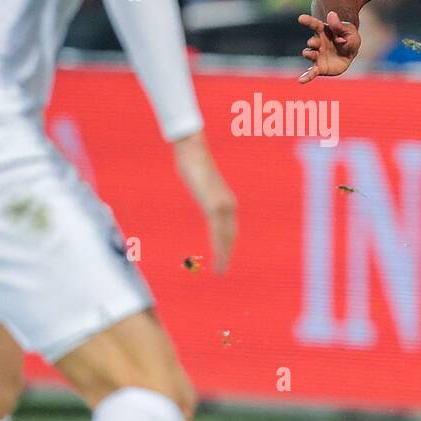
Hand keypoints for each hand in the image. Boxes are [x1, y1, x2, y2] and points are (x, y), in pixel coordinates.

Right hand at [172, 131, 236, 271]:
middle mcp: (228, 204)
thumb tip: (194, 182)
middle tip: (222, 270)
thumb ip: (200, 188)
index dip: (226, 243)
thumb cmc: (191, 161)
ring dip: (224, 256)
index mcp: (224, 199)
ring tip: (220, 271)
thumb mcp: (197, 179)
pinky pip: (218, 233)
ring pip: (226, 237)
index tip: (224, 255)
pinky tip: (218, 260)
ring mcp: (223, 206)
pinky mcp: (215, 207)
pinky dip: (219, 250)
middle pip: (230, 234)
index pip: (229, 226)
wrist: (192, 150)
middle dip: (226, 253)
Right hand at [297, 10, 360, 82]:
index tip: (301, 18)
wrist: (350, 52)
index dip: (308, 21)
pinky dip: (306, 76)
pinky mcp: (320, 67)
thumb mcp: (349, 30)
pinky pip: (312, 72)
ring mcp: (318, 55)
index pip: (315, 25)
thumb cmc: (349, 38)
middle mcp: (318, 43)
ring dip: (309, 54)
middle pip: (313, 41)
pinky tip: (301, 81)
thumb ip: (339, 25)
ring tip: (307, 53)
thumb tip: (331, 14)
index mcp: (324, 31)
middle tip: (313, 42)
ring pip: (311, 55)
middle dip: (312, 42)